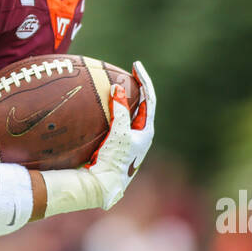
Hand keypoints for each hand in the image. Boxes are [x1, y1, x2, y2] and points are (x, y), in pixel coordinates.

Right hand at [84, 60, 155, 209]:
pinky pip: (117, 120)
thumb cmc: (113, 160)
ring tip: (118, 83)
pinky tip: (102, 105)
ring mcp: (129, 139)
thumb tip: (117, 87)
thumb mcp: (119, 133)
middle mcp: (141, 134)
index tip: (135, 65)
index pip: (149, 99)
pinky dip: (113, 109)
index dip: (143, 80)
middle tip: (128, 71)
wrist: (102, 185)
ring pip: (130, 112)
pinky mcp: (117, 144)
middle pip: (142, 104)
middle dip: (136, 87)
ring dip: (126, 98)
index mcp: (147, 131)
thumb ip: (119, 110)